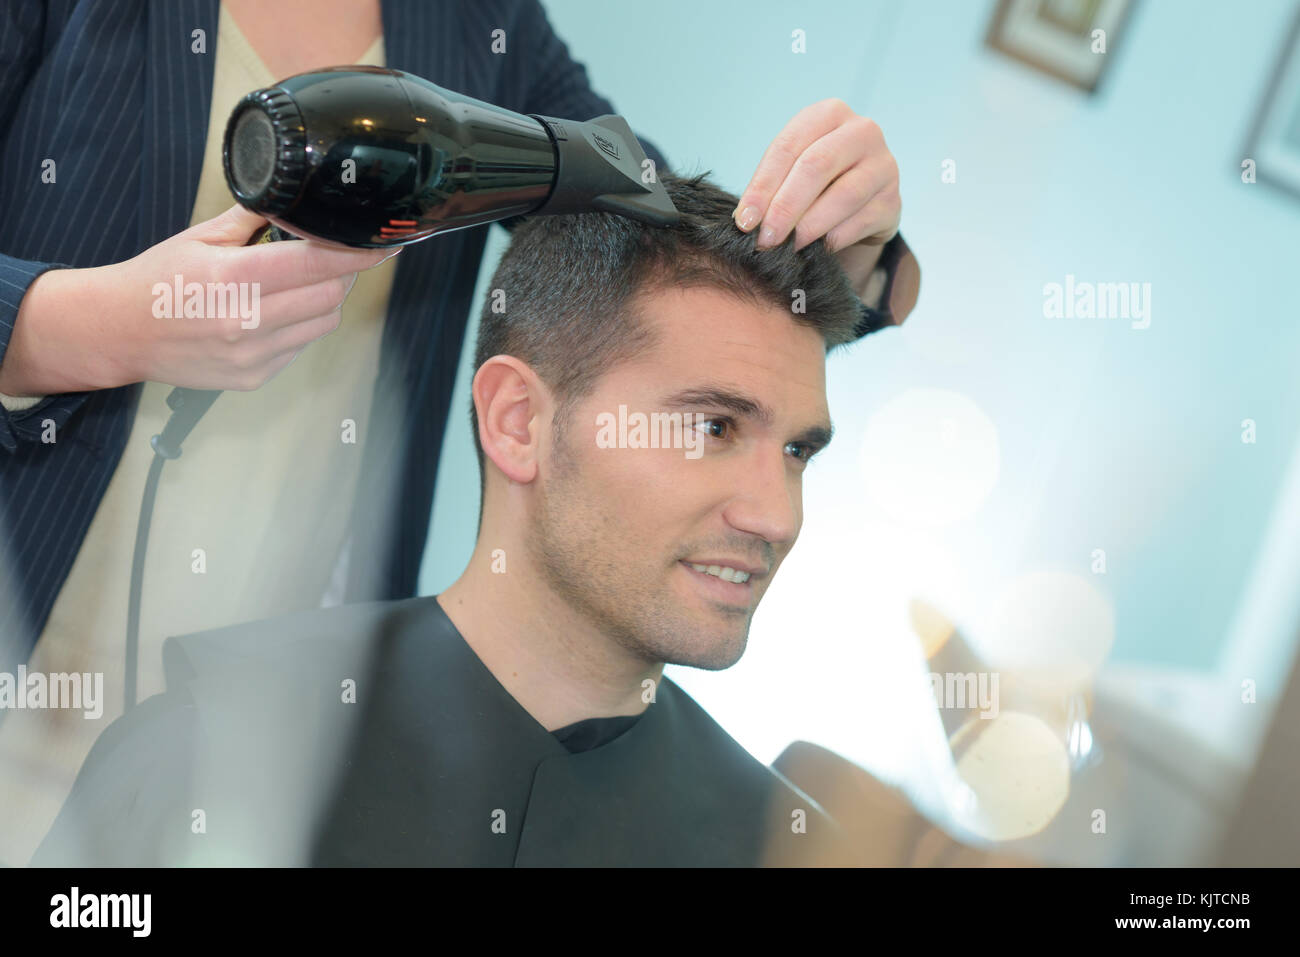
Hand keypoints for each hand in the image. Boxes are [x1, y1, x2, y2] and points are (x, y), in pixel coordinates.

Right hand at [0, 205, 398, 395]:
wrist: (119, 332)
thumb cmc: (158, 281)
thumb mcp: (201, 237)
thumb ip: (254, 219)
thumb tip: (297, 202)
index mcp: (234, 279)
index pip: (317, 265)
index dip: (358, 253)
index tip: (382, 242)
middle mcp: (247, 322)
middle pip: (331, 296)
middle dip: (345, 273)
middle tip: (341, 254)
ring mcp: (253, 356)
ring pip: (323, 322)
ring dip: (327, 299)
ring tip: (307, 280)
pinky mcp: (255, 377)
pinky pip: (301, 346)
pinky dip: (303, 324)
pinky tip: (280, 310)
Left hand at [731, 98, 900, 257]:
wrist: (860, 202)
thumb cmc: (816, 183)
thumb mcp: (790, 172)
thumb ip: (770, 189)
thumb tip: (748, 221)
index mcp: (828, 114)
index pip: (788, 146)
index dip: (763, 186)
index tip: (745, 221)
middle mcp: (861, 131)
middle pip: (816, 166)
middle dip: (785, 208)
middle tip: (765, 239)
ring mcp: (883, 165)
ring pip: (842, 196)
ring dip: (809, 227)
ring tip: (788, 248)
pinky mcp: (893, 200)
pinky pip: (859, 222)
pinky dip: (833, 240)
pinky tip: (817, 250)